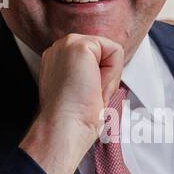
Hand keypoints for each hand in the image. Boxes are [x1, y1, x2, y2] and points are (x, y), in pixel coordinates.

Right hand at [19, 33, 123, 173]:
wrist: (63, 128)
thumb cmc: (73, 118)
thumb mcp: (80, 88)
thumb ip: (88, 72)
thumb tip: (104, 72)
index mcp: (58, 58)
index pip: (95, 55)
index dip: (99, 77)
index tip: (85, 95)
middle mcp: (60, 48)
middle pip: (104, 50)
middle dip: (105, 74)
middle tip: (90, 95)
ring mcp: (68, 44)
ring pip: (110, 50)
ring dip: (108, 75)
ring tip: (91, 92)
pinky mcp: (80, 46)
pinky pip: (116, 51)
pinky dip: (113, 73)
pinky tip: (95, 86)